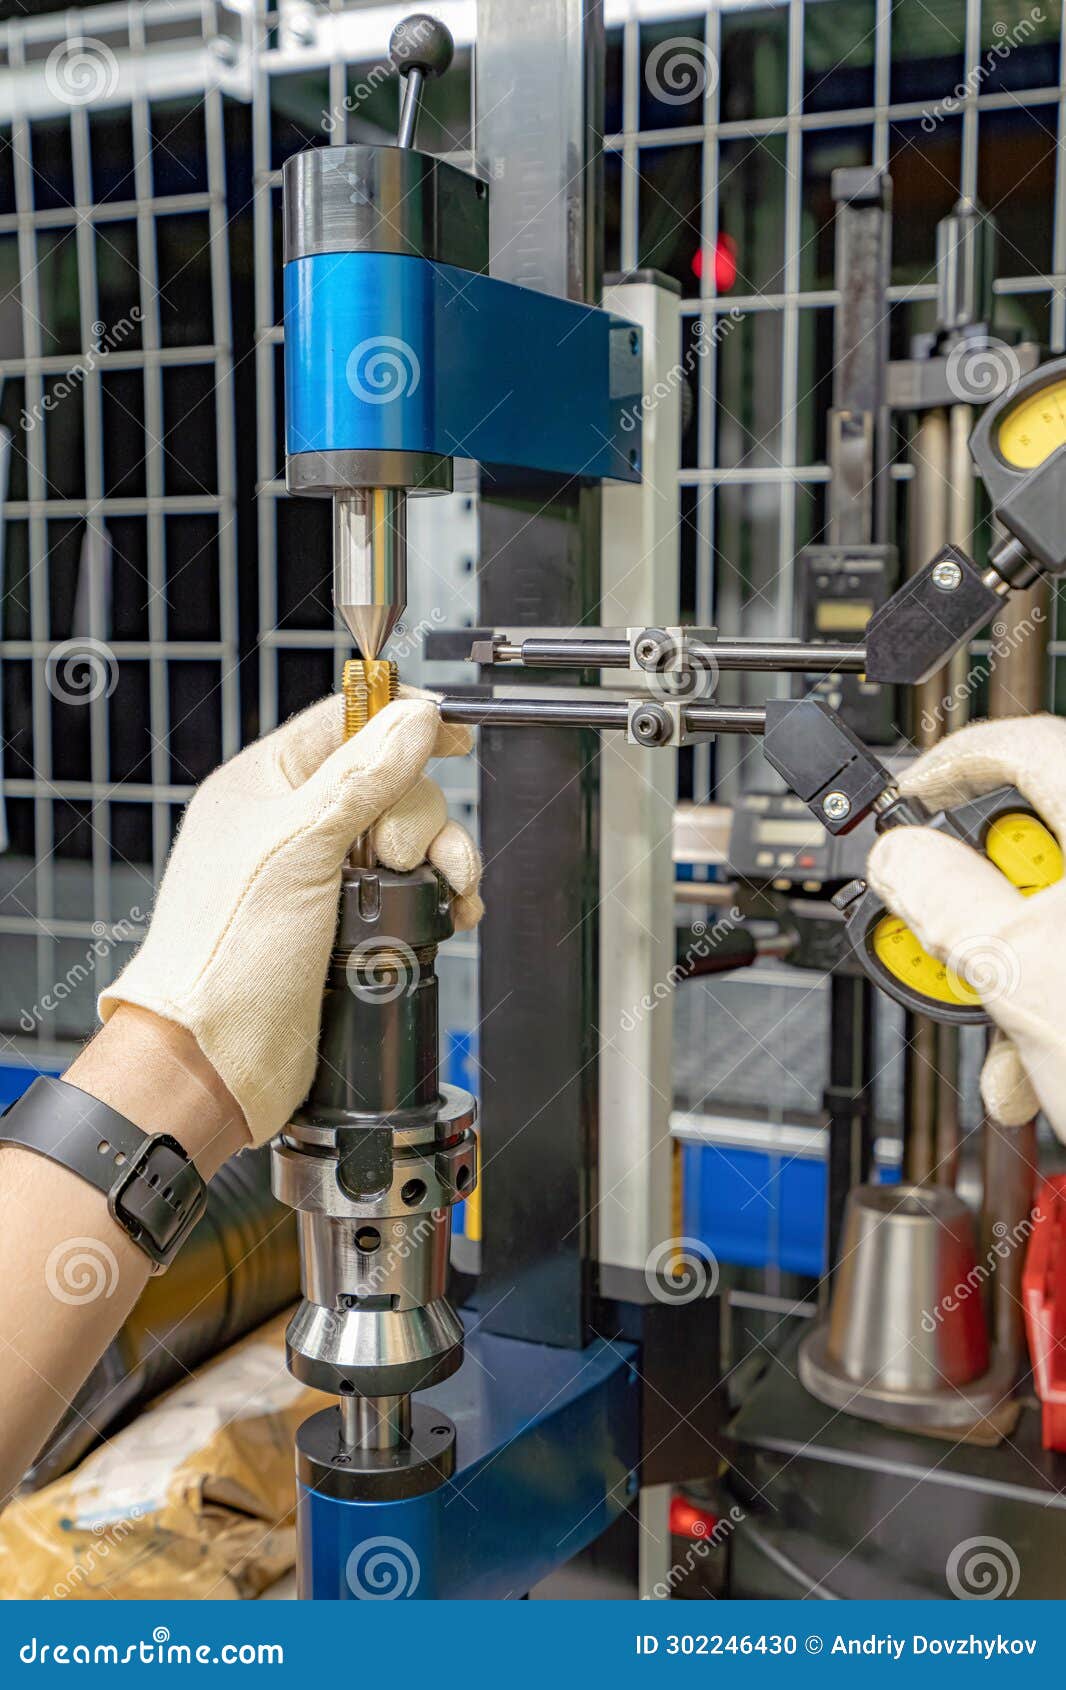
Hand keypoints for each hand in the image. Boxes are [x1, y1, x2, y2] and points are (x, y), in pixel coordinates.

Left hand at [98, 694, 481, 1146]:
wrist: (215, 1057)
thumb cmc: (224, 955)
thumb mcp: (298, 845)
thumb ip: (361, 777)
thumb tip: (415, 718)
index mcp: (265, 785)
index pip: (345, 722)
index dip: (402, 720)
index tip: (454, 732)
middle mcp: (295, 825)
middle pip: (390, 781)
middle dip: (419, 813)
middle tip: (400, 856)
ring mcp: (324, 877)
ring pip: (410, 837)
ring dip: (443, 856)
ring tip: (449, 886)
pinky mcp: (349, 924)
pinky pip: (412, 889)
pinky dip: (441, 895)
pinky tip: (454, 910)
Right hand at [866, 714, 1065, 1139]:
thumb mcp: (1027, 981)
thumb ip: (948, 902)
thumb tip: (901, 856)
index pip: (1028, 745)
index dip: (946, 771)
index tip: (901, 815)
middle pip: (1044, 845)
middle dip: (984, 914)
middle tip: (954, 958)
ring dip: (1019, 982)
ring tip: (1010, 1051)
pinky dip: (1061, 1008)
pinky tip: (1046, 1070)